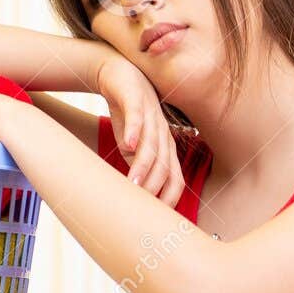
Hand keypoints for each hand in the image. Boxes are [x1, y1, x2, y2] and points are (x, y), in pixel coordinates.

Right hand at [96, 53, 184, 206]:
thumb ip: (138, 168)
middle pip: (165, 166)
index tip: (157, 217)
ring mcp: (151, 116)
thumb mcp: (133, 147)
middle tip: (140, 206)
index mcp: (166, 148)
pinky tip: (128, 145)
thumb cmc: (128, 115)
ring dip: (143, 166)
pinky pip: (137, 118)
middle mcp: (163, 134)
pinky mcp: (136, 100)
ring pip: (152, 146)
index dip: (169, 199)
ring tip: (132, 184)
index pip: (175, 179)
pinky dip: (135, 131)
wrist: (118, 75)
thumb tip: (137, 195)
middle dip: (155, 188)